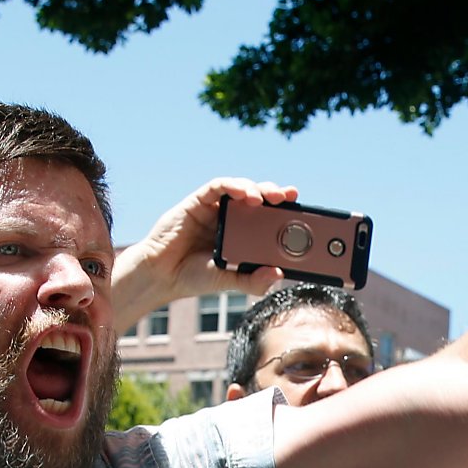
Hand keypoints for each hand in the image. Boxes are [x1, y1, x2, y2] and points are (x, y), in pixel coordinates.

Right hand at [112, 177, 295, 314]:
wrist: (161, 275)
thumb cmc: (194, 276)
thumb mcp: (228, 281)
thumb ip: (251, 280)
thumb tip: (276, 275)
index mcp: (243, 236)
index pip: (269, 219)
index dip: (287, 213)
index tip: (306, 213)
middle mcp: (232, 218)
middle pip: (260, 199)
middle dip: (277, 196)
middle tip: (290, 198)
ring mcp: (215, 208)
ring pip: (242, 188)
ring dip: (258, 189)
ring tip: (269, 197)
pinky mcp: (198, 201)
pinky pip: (219, 186)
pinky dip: (234, 186)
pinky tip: (245, 194)